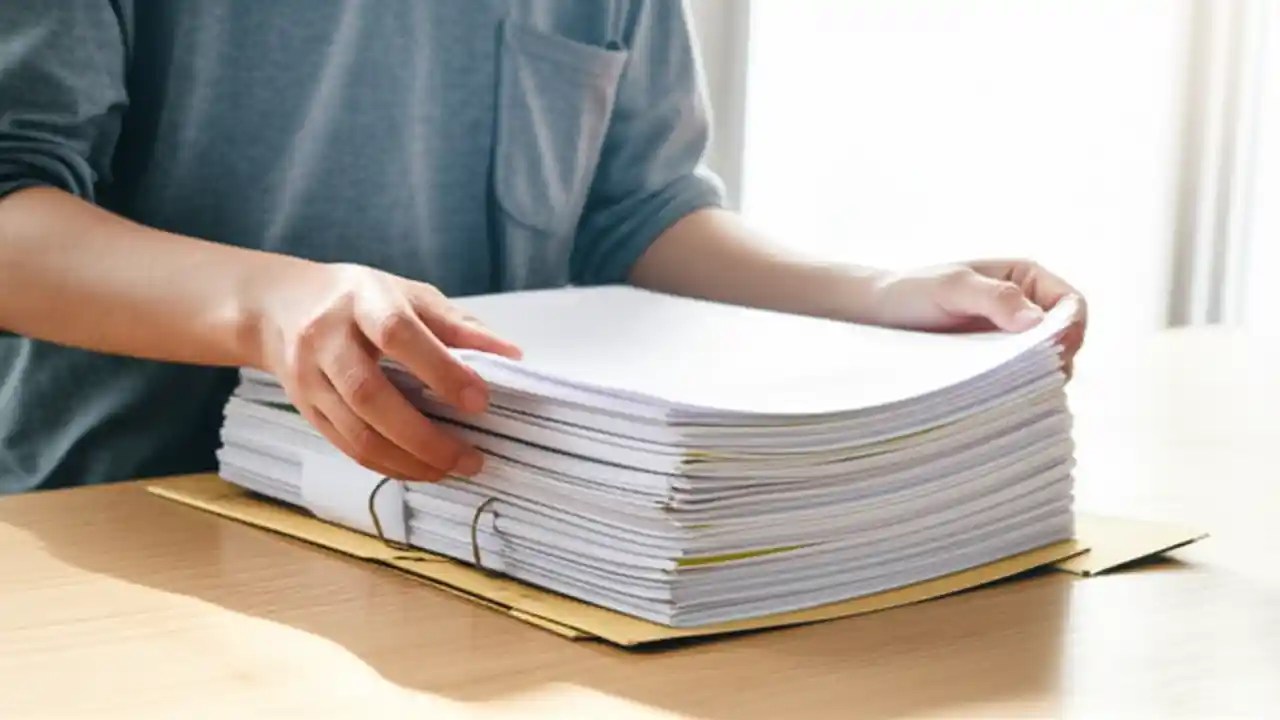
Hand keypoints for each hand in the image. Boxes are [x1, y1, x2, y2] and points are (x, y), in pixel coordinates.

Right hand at [249, 261, 521, 481]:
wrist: (280, 306)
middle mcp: (327, 339)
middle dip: (424, 435)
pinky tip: (421, 470)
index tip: (480, 400)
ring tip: (452, 469)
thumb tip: (512, 355)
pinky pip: (347, 446)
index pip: (398, 335)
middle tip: (471, 457)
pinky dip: (388, 465)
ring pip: (356, 431)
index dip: (440, 369)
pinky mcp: (305, 408)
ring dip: (408, 460)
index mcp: (361, 300)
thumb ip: (458, 325)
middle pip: (370, 395)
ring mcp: (310, 378)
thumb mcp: (410, 295)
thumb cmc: (361, 299)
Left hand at [868, 259, 1086, 374]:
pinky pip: (1020, 379)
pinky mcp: (995, 364)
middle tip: (1030, 379)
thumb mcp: (951, 288)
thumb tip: (1036, 322)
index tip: (1055, 351)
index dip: (1072, 329)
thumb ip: (994, 297)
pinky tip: (999, 396)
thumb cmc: (911, 291)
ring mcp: (1012, 339)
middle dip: (1056, 359)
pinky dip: (1017, 388)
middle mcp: (1027, 309)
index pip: (1073, 305)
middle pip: (1067, 339)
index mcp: (1027, 279)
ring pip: (1046, 364)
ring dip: (1036, 378)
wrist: (875, 314)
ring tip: (1009, 388)